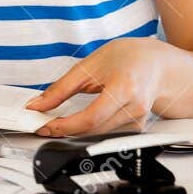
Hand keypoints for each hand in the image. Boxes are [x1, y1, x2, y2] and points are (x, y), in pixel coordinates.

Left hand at [27, 38, 169, 136]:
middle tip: (45, 125)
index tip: (45, 127)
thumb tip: (37, 104)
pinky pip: (108, 134)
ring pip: (100, 135)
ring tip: (59, 122)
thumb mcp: (88, 66)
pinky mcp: (137, 127)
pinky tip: (80, 123)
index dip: (65, 126)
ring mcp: (139, 119)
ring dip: (76, 132)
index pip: (91, 117)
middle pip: (95, 129)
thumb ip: (60, 88)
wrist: (155, 62)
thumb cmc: (126, 57)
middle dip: (66, 130)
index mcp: (125, 87)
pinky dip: (91, 130)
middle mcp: (136, 107)